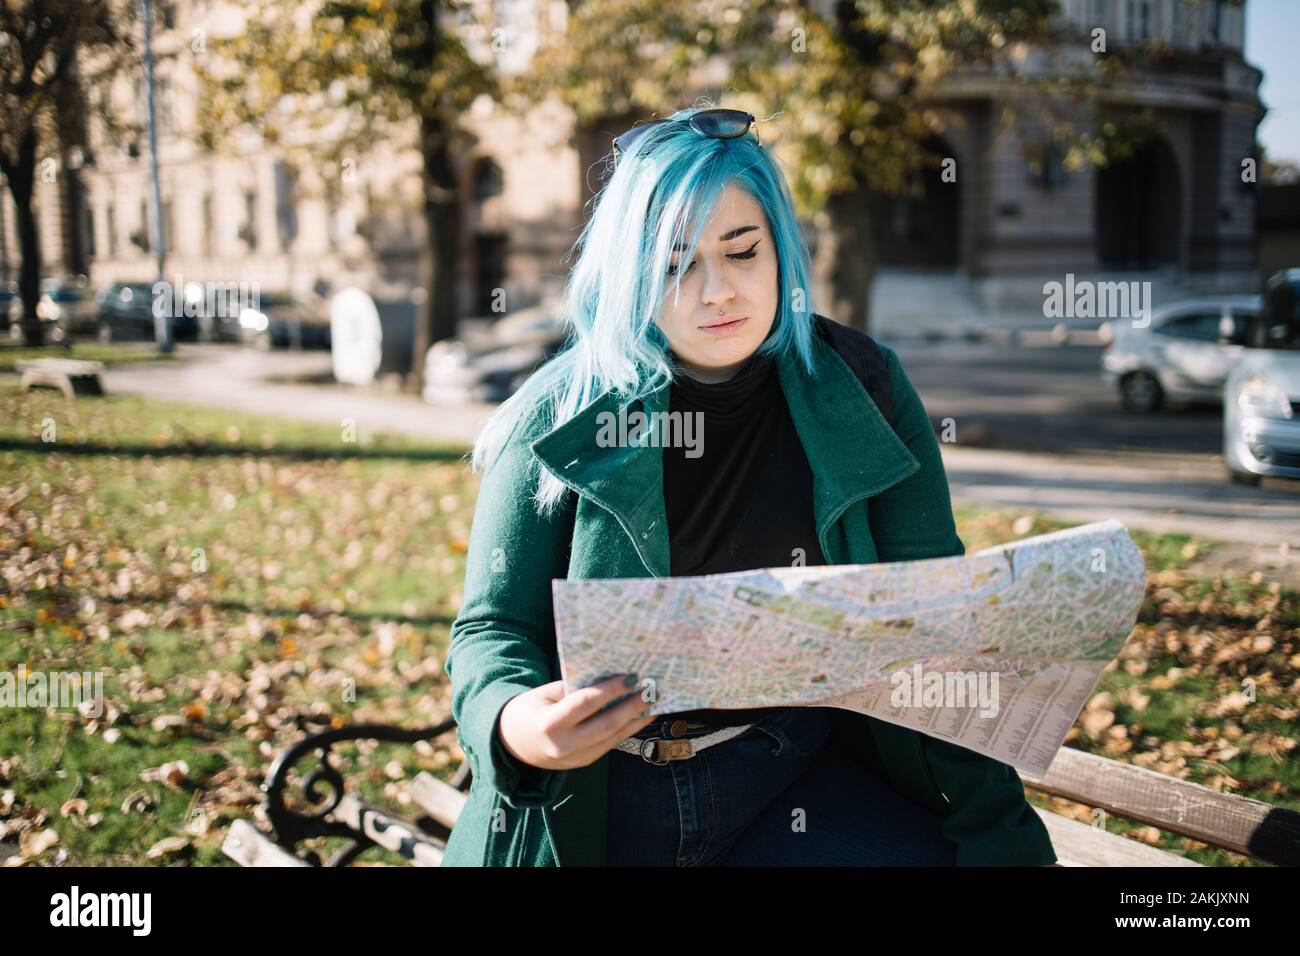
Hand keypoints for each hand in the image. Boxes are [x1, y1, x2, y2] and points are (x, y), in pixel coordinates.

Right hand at [496, 674, 654, 771]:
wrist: (512, 744)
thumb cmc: (529, 710)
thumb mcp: (545, 693)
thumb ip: (574, 688)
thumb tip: (608, 677)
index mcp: (550, 724)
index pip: (586, 703)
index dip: (610, 690)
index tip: (631, 677)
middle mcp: (564, 745)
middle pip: (606, 723)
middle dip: (632, 706)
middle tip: (651, 691)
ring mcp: (575, 757)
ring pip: (613, 737)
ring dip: (636, 720)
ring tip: (652, 703)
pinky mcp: (583, 762)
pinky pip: (610, 744)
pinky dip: (627, 730)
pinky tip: (640, 717)